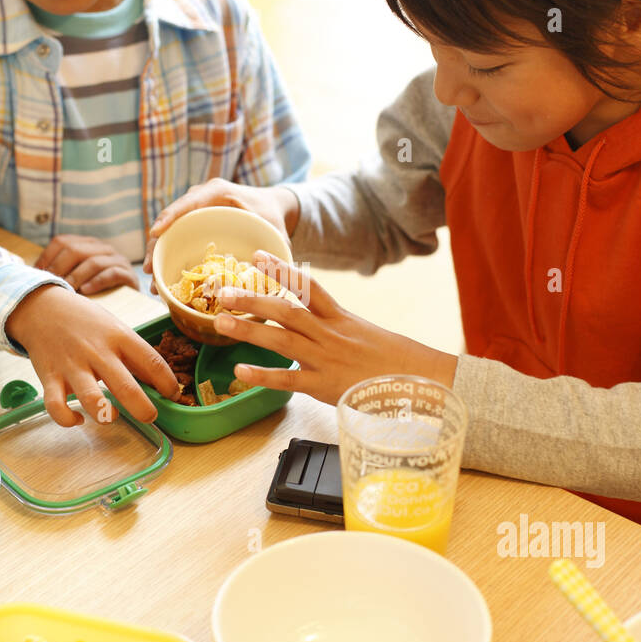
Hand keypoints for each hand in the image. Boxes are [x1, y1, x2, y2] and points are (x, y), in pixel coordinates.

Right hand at [5, 284, 181, 426]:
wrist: (43, 308)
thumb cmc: (86, 322)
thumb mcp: (115, 328)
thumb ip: (134, 354)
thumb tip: (160, 382)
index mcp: (119, 337)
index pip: (152, 362)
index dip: (168, 383)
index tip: (172, 395)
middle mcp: (97, 352)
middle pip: (126, 387)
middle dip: (144, 410)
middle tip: (150, 416)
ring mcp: (72, 365)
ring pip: (92, 400)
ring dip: (106, 415)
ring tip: (112, 415)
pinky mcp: (49, 377)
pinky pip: (57, 407)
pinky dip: (68, 419)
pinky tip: (78, 418)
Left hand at [34, 234, 139, 293]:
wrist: (126, 302)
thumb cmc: (92, 291)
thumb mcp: (73, 277)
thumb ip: (57, 272)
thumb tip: (29, 274)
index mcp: (86, 244)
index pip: (61, 242)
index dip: (47, 257)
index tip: (37, 275)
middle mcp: (101, 247)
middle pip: (75, 249)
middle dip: (59, 268)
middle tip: (51, 285)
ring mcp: (117, 259)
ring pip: (93, 261)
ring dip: (76, 277)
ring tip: (67, 290)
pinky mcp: (128, 274)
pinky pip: (112, 273)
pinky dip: (97, 282)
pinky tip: (86, 291)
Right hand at [142, 179, 300, 279]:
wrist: (270, 208)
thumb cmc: (271, 216)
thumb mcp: (274, 228)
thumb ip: (272, 246)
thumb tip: (264, 271)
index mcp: (217, 192)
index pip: (189, 201)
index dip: (170, 216)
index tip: (156, 232)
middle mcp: (200, 200)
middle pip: (171, 221)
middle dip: (157, 245)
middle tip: (150, 270)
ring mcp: (193, 214)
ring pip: (169, 234)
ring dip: (159, 257)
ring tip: (153, 285)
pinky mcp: (192, 228)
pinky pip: (175, 242)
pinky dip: (168, 260)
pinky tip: (164, 283)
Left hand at [209, 251, 458, 405]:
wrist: (421, 383)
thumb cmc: (396, 362)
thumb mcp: (366, 335)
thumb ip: (337, 329)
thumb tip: (315, 325)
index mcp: (341, 318)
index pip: (307, 286)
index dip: (280, 269)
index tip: (256, 255)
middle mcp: (330, 334)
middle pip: (286, 310)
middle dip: (251, 299)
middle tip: (221, 291)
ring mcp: (326, 359)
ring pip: (281, 340)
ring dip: (248, 330)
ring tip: (219, 322)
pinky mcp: (324, 386)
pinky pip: (288, 380)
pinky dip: (262, 376)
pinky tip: (239, 371)